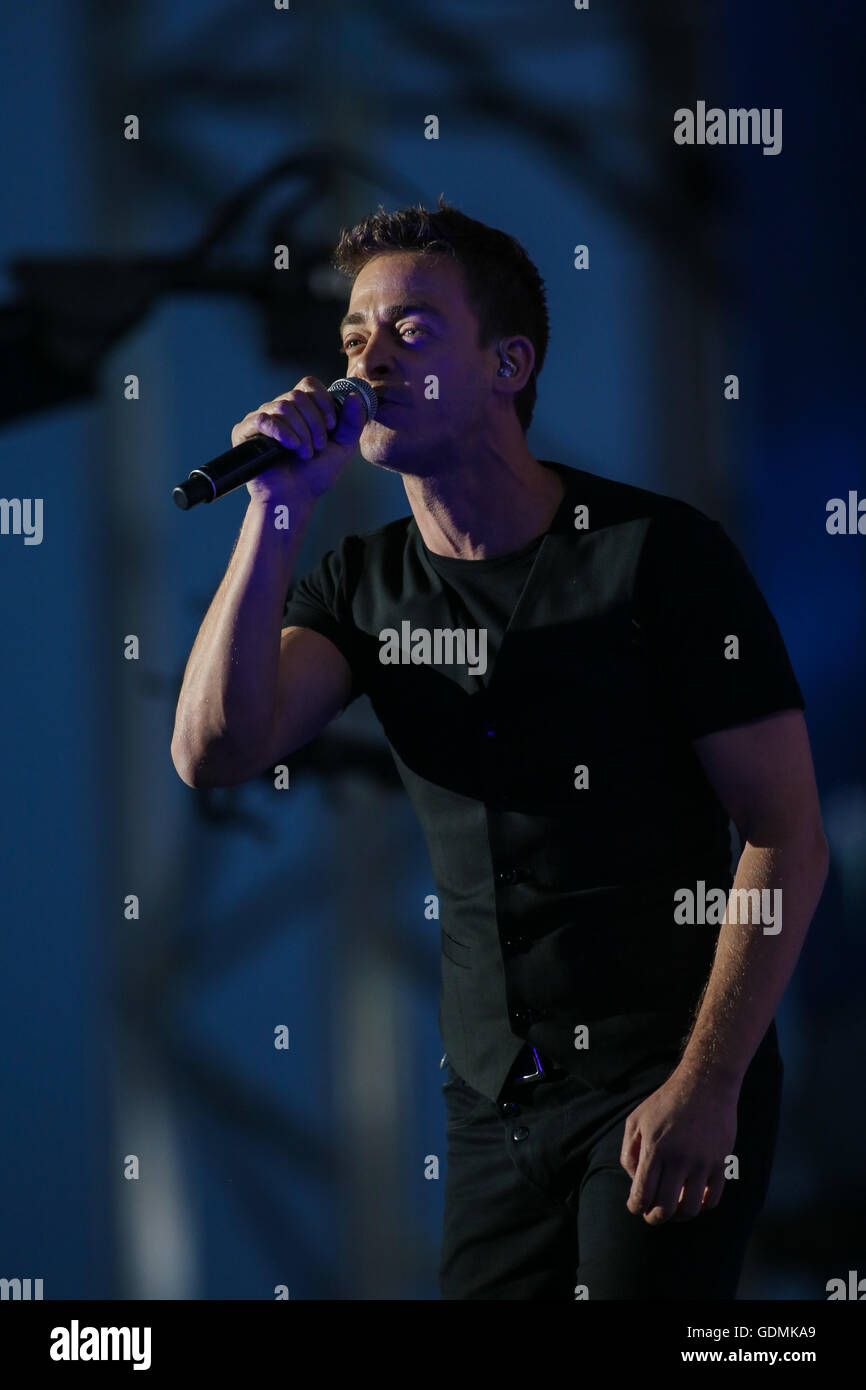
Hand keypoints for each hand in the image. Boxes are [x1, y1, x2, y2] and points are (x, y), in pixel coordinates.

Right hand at [232, 375, 367, 506]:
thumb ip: (352, 423)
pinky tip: (290, 446)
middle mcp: (279, 410)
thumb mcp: (342, 448)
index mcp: (300, 409)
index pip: (309, 384)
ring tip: (305, 453)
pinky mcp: (245, 431)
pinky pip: (263, 418)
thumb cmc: (315, 475)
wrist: (294, 498)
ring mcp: (261, 419)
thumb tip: (354, 397)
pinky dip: (281, 432)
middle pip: (298, 395)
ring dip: (301, 432)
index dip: (323, 401)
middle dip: (314, 423)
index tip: (331, 426)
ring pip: (283, 406)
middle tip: (318, 447)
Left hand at [619, 1068, 739, 1224]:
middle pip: (665, 1209)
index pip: (642, 1194)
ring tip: (674, 1209)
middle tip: (652, 1215)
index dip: (636, 1207)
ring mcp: (702, 1163)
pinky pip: (713, 1199)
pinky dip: (702, 1206)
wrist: (705, 1083)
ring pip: (690, 1209)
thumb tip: (634, 1181)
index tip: (636, 1207)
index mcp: (654, 1149)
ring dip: (679, 1216)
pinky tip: (693, 1197)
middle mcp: (679, 1159)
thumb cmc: (666, 1101)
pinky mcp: (721, 1163)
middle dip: (654, 1218)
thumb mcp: (637, 1119)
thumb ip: (628, 1151)